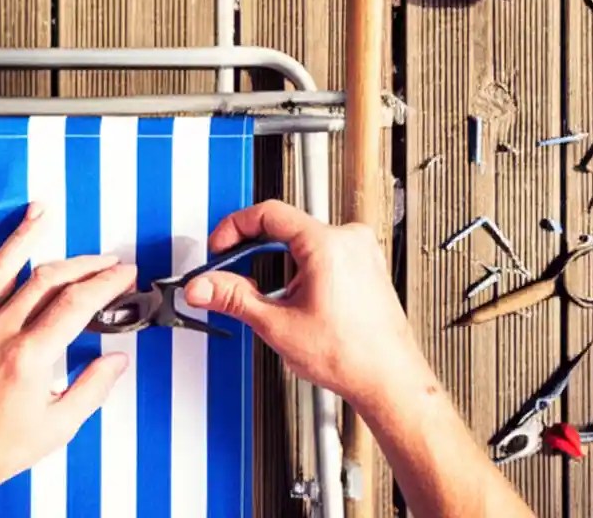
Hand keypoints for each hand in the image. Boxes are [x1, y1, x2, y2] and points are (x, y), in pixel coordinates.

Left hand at [0, 204, 135, 516]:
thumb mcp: (57, 427)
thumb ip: (92, 388)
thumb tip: (115, 361)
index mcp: (28, 358)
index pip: (76, 304)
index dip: (105, 283)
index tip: (123, 275)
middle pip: (48, 279)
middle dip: (84, 264)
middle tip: (107, 261)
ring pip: (4, 268)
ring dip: (26, 236)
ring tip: (42, 212)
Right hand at [183, 200, 423, 410]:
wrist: (388, 379)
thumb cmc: (351, 356)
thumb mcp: (278, 325)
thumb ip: (234, 299)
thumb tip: (204, 286)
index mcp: (327, 244)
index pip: (268, 213)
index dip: (234, 228)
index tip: (220, 249)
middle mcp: (349, 239)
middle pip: (284, 227)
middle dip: (252, 251)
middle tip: (231, 274)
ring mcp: (361, 250)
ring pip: (302, 241)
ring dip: (277, 263)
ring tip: (270, 297)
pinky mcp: (366, 264)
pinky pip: (323, 252)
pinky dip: (300, 269)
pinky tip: (296, 298)